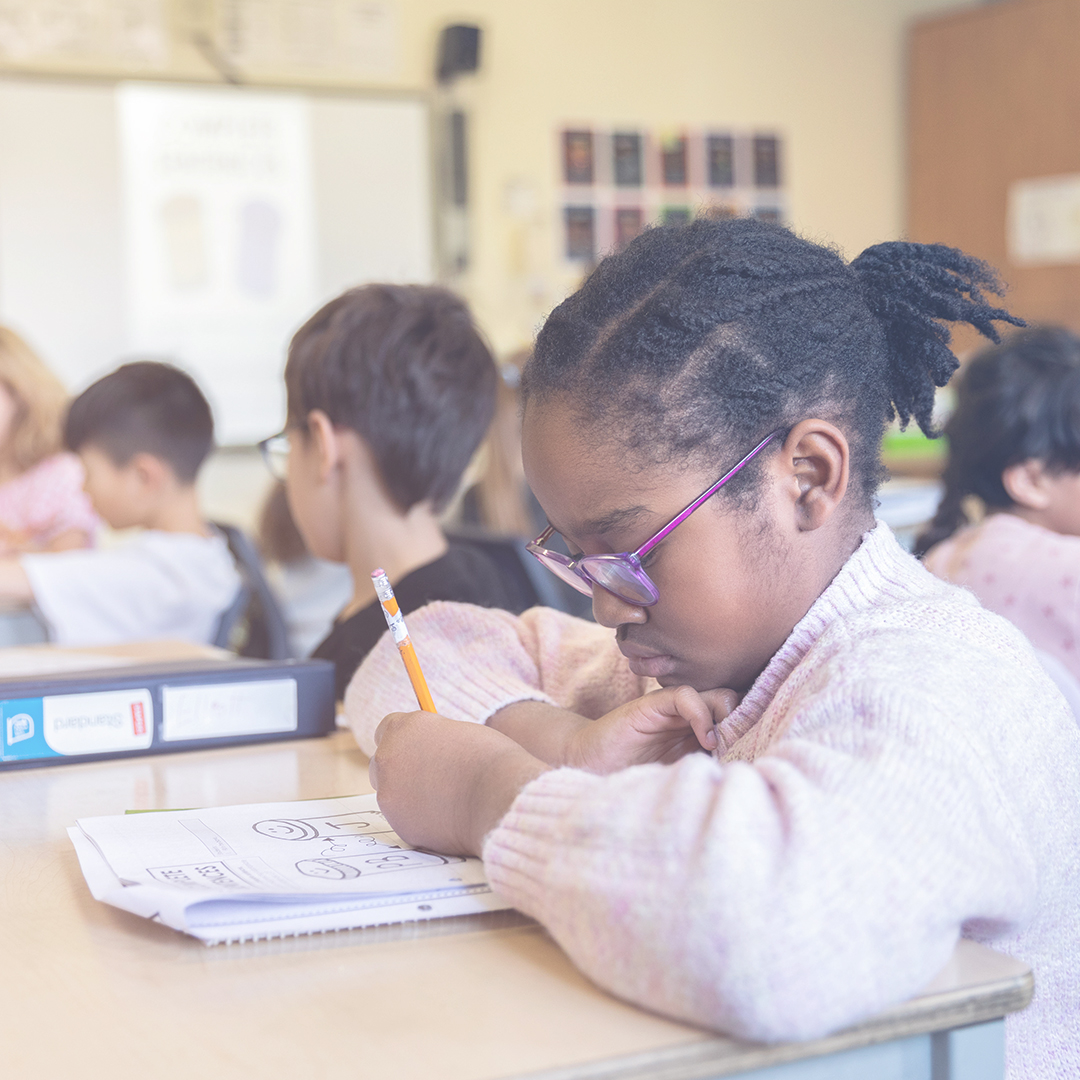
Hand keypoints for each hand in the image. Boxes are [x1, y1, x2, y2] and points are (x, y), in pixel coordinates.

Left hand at [369, 711, 549, 855]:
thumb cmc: (491, 760)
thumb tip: (429, 749)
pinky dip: (420, 818)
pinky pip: (404, 818)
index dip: (405, 739)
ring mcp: (390, 794)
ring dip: (409, 794)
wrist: (500, 798)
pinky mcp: (399, 825)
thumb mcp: (460, 733)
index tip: (418, 747)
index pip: (387, 729)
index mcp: (406, 727)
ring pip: (392, 793)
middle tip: (430, 775)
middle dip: (401, 767)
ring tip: (445, 798)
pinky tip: (447, 816)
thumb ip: (435, 739)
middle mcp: (389, 758)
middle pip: (383, 762)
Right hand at [564, 685, 738, 773]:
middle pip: (734, 704)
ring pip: (716, 695)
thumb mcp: (681, 780)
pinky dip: (702, 713)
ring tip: (724, 744)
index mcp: (698, 736)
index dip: (752, 731)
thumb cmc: (633, 780)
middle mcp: (689, 719)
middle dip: (745, 722)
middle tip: (745, 748)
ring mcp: (671, 710)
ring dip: (728, 717)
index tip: (762, 754)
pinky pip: (686, 696)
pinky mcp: (652, 706)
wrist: (587, 769)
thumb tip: (748, 781)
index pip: (738, 720)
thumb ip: (709, 773)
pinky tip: (706, 739)